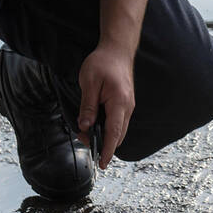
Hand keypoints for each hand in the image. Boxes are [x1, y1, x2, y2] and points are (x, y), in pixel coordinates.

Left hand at [76, 41, 135, 169]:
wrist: (117, 49)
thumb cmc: (102, 62)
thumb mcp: (89, 82)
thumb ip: (87, 106)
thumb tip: (85, 127)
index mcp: (119, 102)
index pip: (114, 133)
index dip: (108, 150)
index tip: (103, 164)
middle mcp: (127, 107)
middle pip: (118, 135)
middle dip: (104, 144)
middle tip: (84, 140)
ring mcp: (128, 105)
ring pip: (119, 129)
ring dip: (106, 136)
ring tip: (88, 133)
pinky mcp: (125, 102)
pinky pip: (119, 121)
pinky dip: (109, 127)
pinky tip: (96, 124)